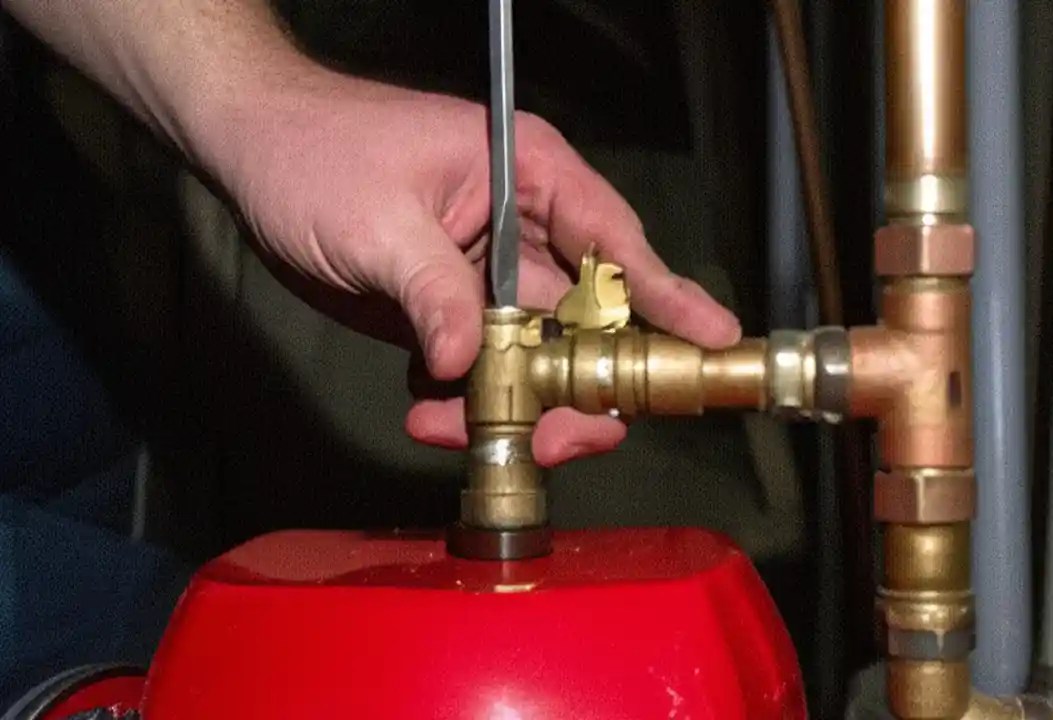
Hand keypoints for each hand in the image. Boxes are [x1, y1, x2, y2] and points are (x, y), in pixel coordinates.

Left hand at [199, 66, 741, 464]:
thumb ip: (431, 289)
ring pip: (539, 359)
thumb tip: (466, 362)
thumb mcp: (376, 219)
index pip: (616, 242)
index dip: (669, 296)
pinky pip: (484, 373)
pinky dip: (466, 406)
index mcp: (529, 175)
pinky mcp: (453, 312)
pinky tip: (426, 414)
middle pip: (590, 319)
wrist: (250, 154)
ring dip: (516, 408)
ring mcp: (492, 277)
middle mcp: (525, 230)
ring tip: (453, 430)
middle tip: (561, 440)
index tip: (713, 342)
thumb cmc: (316, 151)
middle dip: (583, 388)